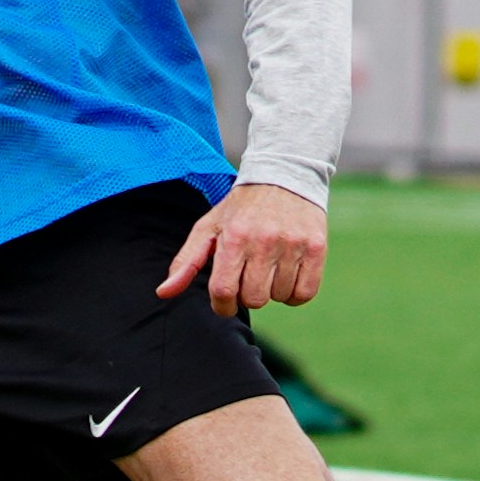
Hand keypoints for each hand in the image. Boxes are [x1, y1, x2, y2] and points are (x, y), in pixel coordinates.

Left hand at [157, 181, 327, 317]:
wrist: (284, 176)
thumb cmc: (240, 209)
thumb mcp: (208, 228)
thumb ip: (186, 262)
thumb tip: (163, 292)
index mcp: (234, 237)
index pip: (224, 292)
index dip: (222, 304)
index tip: (224, 299)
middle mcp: (264, 241)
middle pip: (254, 299)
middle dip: (247, 295)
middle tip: (248, 275)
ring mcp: (293, 245)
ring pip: (279, 297)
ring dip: (272, 291)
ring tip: (268, 267)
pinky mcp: (317, 248)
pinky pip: (304, 294)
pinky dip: (294, 293)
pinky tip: (286, 276)